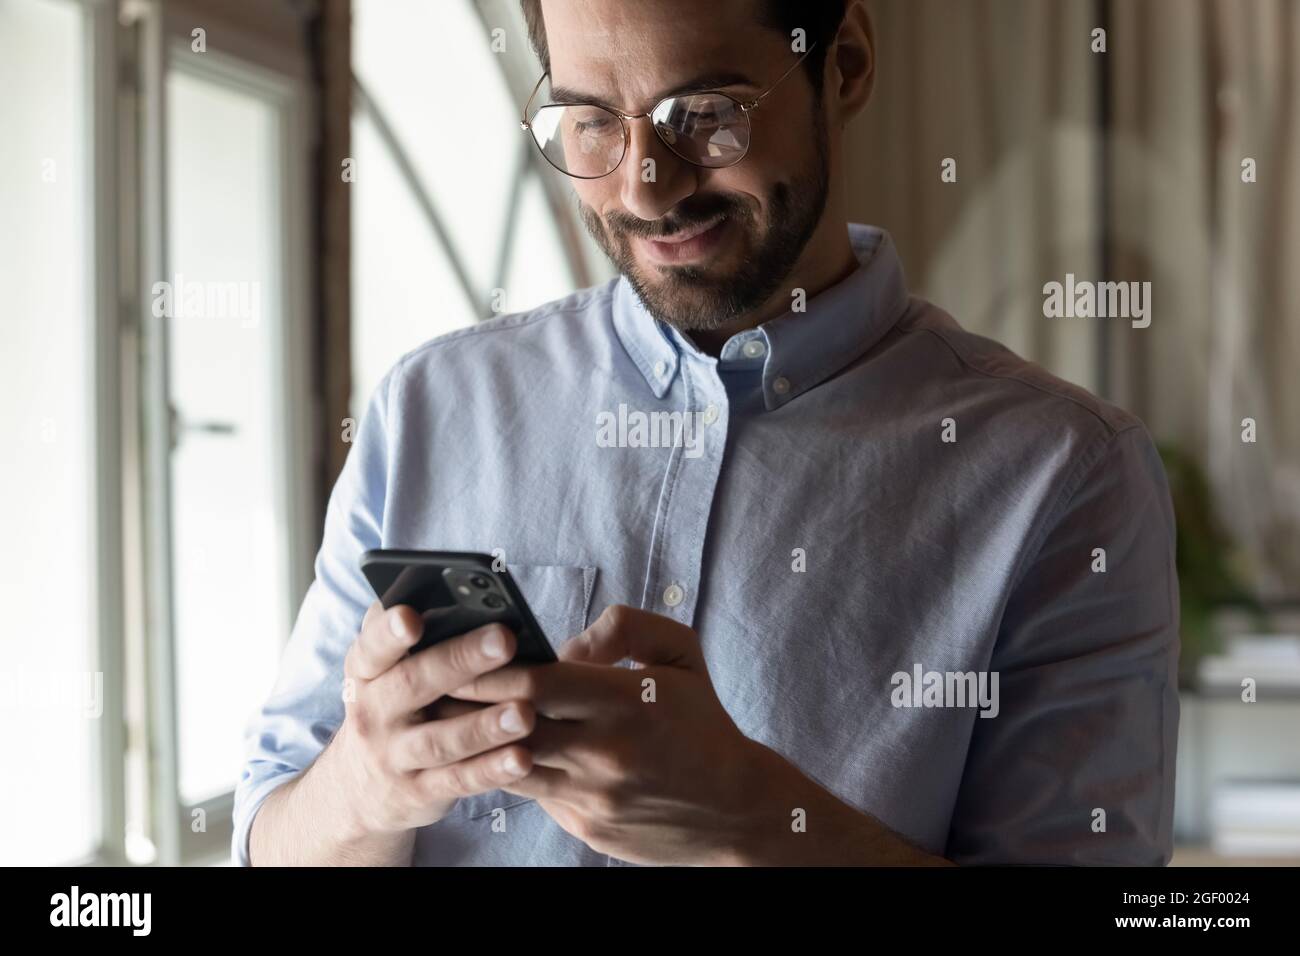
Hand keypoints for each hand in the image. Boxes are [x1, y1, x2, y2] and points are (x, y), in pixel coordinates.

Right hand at [327, 602, 538, 839]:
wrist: (357, 789)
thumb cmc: (387, 707)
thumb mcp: (379, 674)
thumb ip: (404, 639)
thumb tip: (444, 591)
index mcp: (365, 673)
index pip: (372, 648)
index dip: (389, 633)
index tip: (412, 616)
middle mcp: (373, 713)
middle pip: (415, 684)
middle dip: (460, 660)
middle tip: (504, 639)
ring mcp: (394, 756)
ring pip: (440, 740)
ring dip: (484, 726)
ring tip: (525, 712)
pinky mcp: (419, 792)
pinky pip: (458, 780)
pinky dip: (490, 771)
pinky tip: (523, 758)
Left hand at [449, 605, 769, 864]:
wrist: (733, 808)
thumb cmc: (702, 722)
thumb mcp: (681, 654)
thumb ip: (625, 627)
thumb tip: (567, 643)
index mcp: (627, 702)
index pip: (537, 682)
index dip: (490, 666)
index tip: (459, 650)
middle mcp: (605, 752)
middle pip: (511, 724)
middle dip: (465, 702)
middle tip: (429, 681)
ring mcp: (591, 795)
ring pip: (511, 765)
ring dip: (475, 741)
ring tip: (444, 715)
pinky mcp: (584, 825)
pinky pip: (532, 794)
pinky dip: (509, 770)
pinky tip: (491, 751)